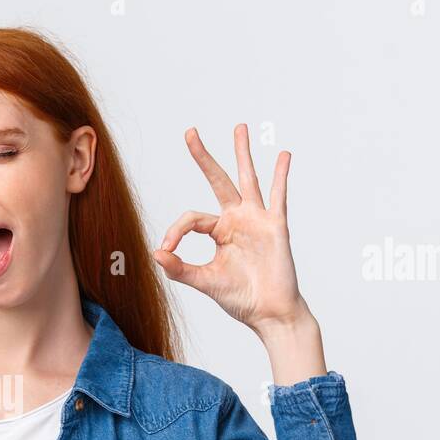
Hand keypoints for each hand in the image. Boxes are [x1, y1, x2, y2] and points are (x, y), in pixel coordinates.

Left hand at [153, 124, 310, 335]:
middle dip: (203, 157)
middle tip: (189, 132)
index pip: (192, 218)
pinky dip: (281, 176)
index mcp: (219, 231)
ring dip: (242, 153)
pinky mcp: (275, 226)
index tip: (168, 248)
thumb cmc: (240, 298)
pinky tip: (283, 155)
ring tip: (238, 127)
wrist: (269, 312)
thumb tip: (155, 253)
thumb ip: (179, 269)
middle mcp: (237, 220)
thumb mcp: (204, 281)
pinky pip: (278, 196)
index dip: (176, 230)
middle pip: (217, 180)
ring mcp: (257, 219)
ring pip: (247, 179)